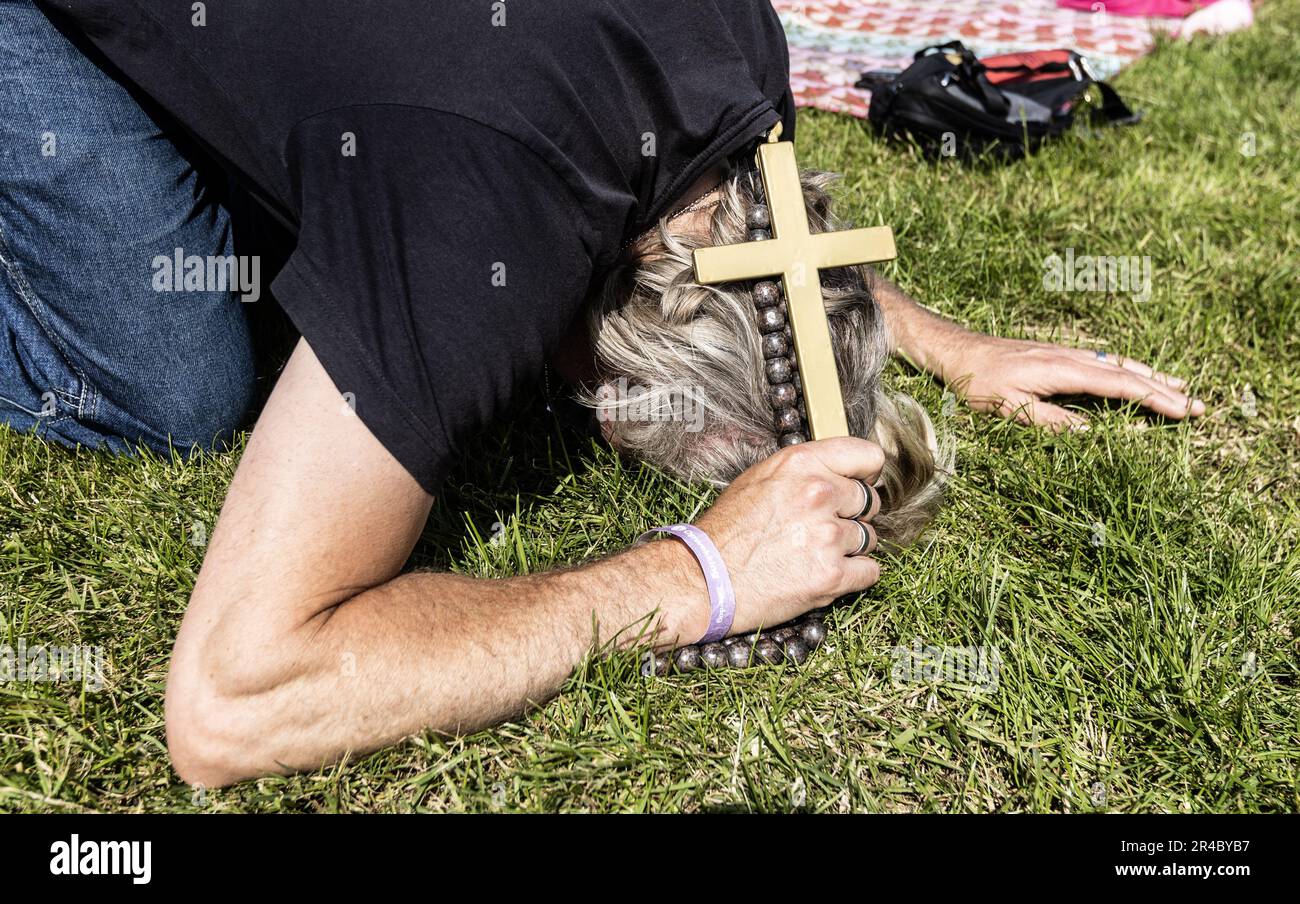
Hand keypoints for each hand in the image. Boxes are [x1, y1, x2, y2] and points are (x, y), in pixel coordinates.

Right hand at [668, 437, 884, 641]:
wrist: (705, 579)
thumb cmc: (727, 531)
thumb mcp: (759, 479)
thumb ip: (804, 471)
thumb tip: (840, 473)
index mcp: (801, 464)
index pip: (868, 456)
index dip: (865, 474)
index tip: (858, 486)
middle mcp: (819, 494)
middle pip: (870, 501)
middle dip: (852, 514)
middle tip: (823, 527)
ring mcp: (827, 536)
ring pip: (869, 537)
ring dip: (850, 547)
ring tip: (815, 553)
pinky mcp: (831, 575)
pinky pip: (870, 571)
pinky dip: (855, 575)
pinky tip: (827, 574)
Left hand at [938, 332, 1206, 429]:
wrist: (956, 350)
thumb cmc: (976, 382)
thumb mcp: (1009, 407)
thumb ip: (1050, 420)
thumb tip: (1091, 433)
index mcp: (1063, 370)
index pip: (1119, 385)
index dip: (1153, 399)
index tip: (1182, 411)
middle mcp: (1071, 357)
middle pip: (1127, 373)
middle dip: (1164, 390)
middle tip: (1199, 406)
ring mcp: (1065, 354)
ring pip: (1118, 364)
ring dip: (1150, 377)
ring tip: (1180, 388)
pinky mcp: (1057, 355)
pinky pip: (1103, 361)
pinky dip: (1127, 370)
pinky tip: (1134, 375)